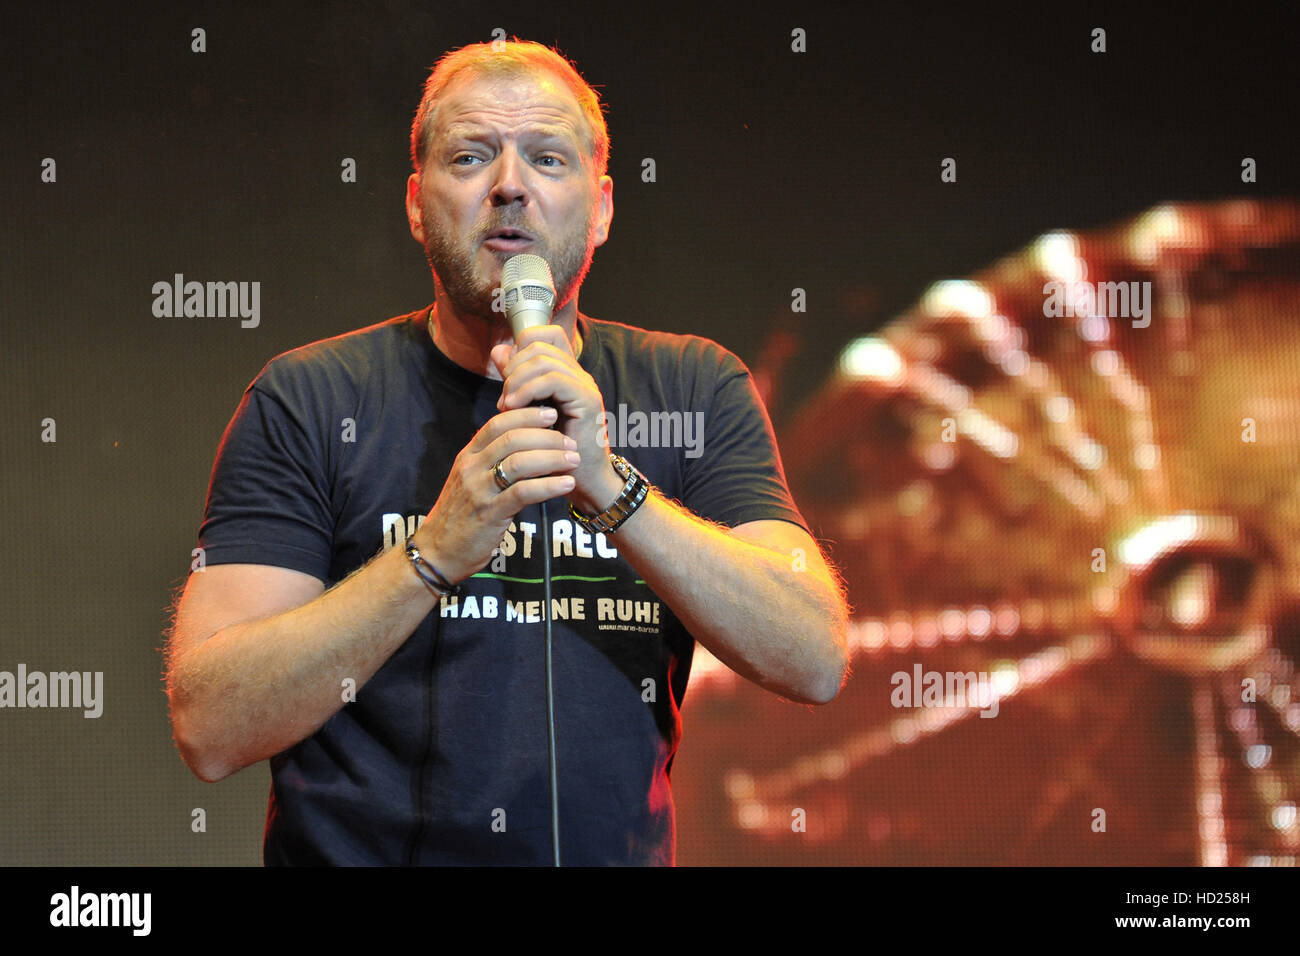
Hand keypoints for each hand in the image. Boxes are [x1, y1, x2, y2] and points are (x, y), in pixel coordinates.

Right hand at [412, 406, 579, 582]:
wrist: (436, 552)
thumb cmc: (460, 516)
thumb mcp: (469, 481)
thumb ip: (490, 461)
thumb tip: (521, 445)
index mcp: (468, 456)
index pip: (498, 423)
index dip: (527, 415)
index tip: (551, 413)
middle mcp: (471, 468)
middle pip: (513, 438)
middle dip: (547, 436)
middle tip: (571, 441)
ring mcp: (479, 489)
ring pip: (520, 462)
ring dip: (552, 458)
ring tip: (574, 460)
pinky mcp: (490, 513)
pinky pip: (523, 492)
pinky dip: (549, 486)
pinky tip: (567, 484)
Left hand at [489, 326, 622, 513]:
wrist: (582, 481)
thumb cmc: (555, 452)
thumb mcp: (527, 410)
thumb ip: (515, 380)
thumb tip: (498, 351)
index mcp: (565, 373)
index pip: (545, 334)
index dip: (519, 346)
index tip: (507, 377)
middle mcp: (577, 374)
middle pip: (539, 344)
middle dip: (512, 367)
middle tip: (504, 398)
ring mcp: (584, 385)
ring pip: (543, 359)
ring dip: (516, 380)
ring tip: (506, 406)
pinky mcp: (587, 400)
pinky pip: (553, 379)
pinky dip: (528, 390)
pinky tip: (515, 407)